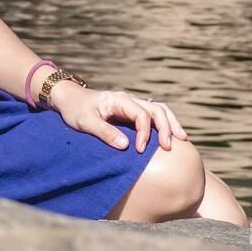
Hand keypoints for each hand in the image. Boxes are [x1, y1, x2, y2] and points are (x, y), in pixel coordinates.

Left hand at [50, 84, 188, 152]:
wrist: (69, 99)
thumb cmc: (75, 110)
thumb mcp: (85, 122)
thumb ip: (104, 132)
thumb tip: (126, 146)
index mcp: (119, 100)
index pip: (141, 114)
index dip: (144, 133)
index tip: (140, 151)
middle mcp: (130, 99)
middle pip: (156, 109)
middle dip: (166, 127)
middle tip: (169, 147)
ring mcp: (132, 104)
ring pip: (159, 110)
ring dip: (170, 123)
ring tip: (181, 139)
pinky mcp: (132, 111)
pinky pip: (153, 115)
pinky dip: (164, 123)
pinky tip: (171, 136)